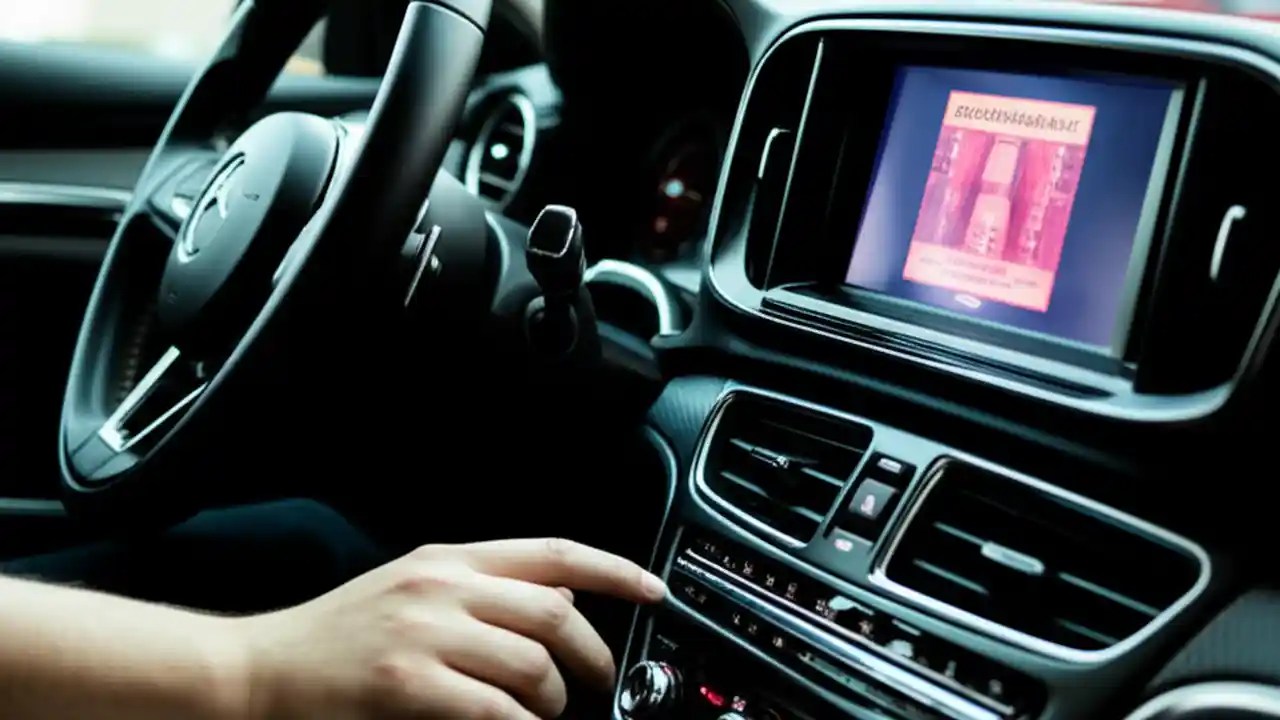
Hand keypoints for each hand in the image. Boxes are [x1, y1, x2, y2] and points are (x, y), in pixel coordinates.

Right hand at [236, 538, 666, 719]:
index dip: (616, 570)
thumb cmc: (339, 634)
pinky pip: (493, 708)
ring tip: (542, 714)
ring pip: (532, 664)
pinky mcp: (405, 682)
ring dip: (552, 701)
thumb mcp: (416, 589)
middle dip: (595, 655)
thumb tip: (559, 594)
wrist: (261, 668)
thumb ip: (484, 588)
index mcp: (450, 559)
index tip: (655, 591)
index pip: (554, 553)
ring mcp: (423, 633)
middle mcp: (442, 586)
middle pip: (554, 612)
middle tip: (600, 683)